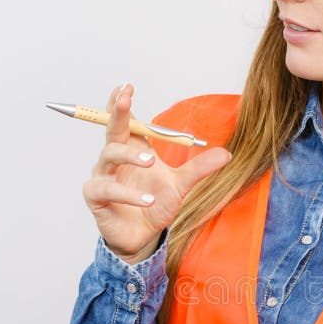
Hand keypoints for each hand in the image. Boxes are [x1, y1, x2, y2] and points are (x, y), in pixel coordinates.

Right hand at [82, 83, 232, 263]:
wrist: (143, 237)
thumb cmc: (156, 204)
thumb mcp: (182, 185)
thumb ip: (200, 168)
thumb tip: (227, 154)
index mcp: (132, 148)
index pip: (125, 121)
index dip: (122, 104)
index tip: (126, 87)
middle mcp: (114, 159)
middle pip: (112, 130)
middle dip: (118, 113)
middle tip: (127, 99)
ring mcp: (102, 176)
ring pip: (109, 156)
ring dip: (130, 155)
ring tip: (151, 161)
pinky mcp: (95, 197)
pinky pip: (107, 189)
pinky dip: (128, 194)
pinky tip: (147, 200)